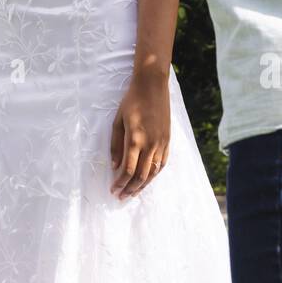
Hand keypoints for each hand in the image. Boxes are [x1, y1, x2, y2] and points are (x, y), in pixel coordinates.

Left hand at [110, 68, 170, 199]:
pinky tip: (148, 179)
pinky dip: (154, 174)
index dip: (120, 183)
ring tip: (133, 192)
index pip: (128, 169)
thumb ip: (115, 145)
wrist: (152, 86)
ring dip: (142, 185)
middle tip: (121, 197)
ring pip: (153, 172)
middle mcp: (150, 144)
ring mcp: (161, 143)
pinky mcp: (168, 140)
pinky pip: (162, 163)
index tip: (113, 190)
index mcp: (135, 139)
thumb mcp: (118, 121)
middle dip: (130, 189)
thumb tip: (114, 166)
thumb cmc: (131, 101)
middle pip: (141, 175)